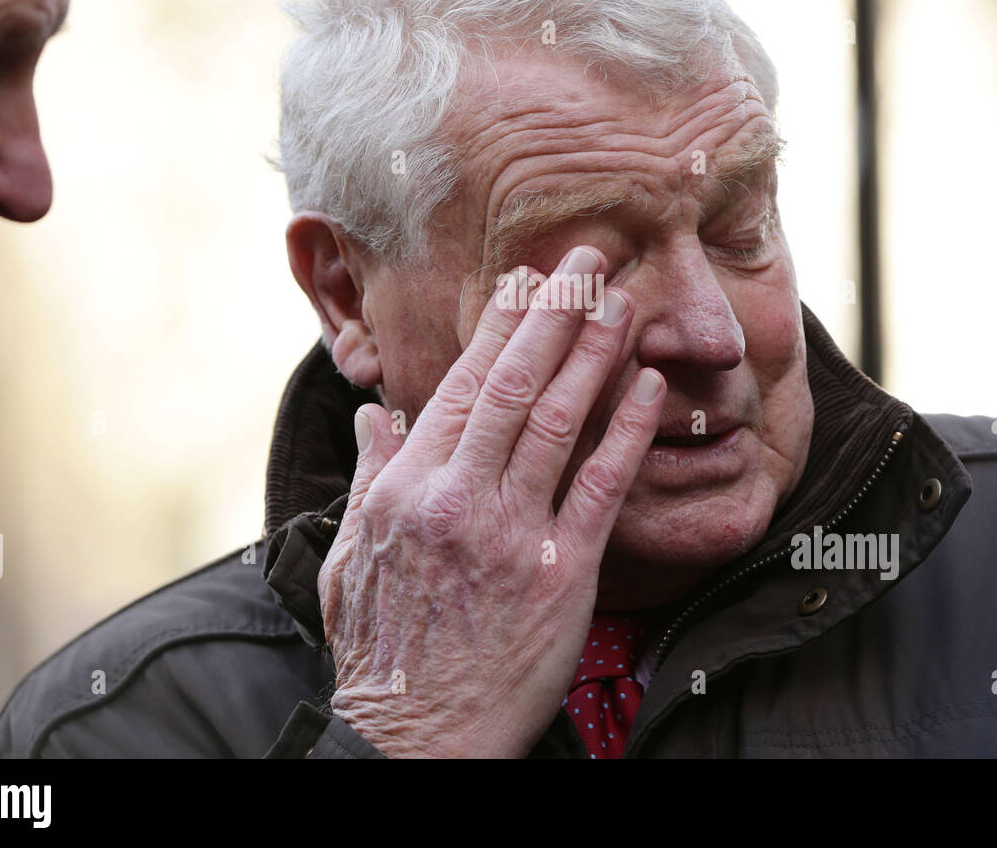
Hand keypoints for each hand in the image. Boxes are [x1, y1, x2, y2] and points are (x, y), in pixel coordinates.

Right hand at [317, 245, 664, 756]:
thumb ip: (368, 475)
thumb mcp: (350, 555)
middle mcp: (460, 499)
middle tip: (586, 259)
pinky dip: (625, 430)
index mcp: (407, 489)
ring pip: (560, 421)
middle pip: (516, 386)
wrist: (417, 737)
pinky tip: (646, 385)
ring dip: (594, 352)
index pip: (461, 385)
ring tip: (620, 300)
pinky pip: (601, 487)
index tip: (528, 281)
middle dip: (554, 313)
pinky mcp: (563, 574)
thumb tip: (376, 413)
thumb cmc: (381, 648)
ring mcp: (514, 534)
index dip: (502, 326)